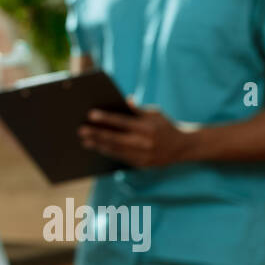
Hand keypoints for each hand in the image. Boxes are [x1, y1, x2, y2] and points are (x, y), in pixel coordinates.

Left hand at [77, 97, 191, 167]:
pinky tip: (98, 148)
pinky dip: (109, 153)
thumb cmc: (165, 125)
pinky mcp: (142, 165)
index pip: (122, 122)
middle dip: (96, 134)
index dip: (106, 118)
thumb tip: (123, 100)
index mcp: (147, 127)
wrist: (183, 147)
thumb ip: (137, 109)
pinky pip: (121, 158)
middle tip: (81, 130)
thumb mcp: (154, 113)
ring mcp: (143, 156)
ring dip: (99, 146)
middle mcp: (144, 143)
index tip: (90, 115)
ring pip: (116, 151)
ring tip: (85, 141)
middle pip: (115, 138)